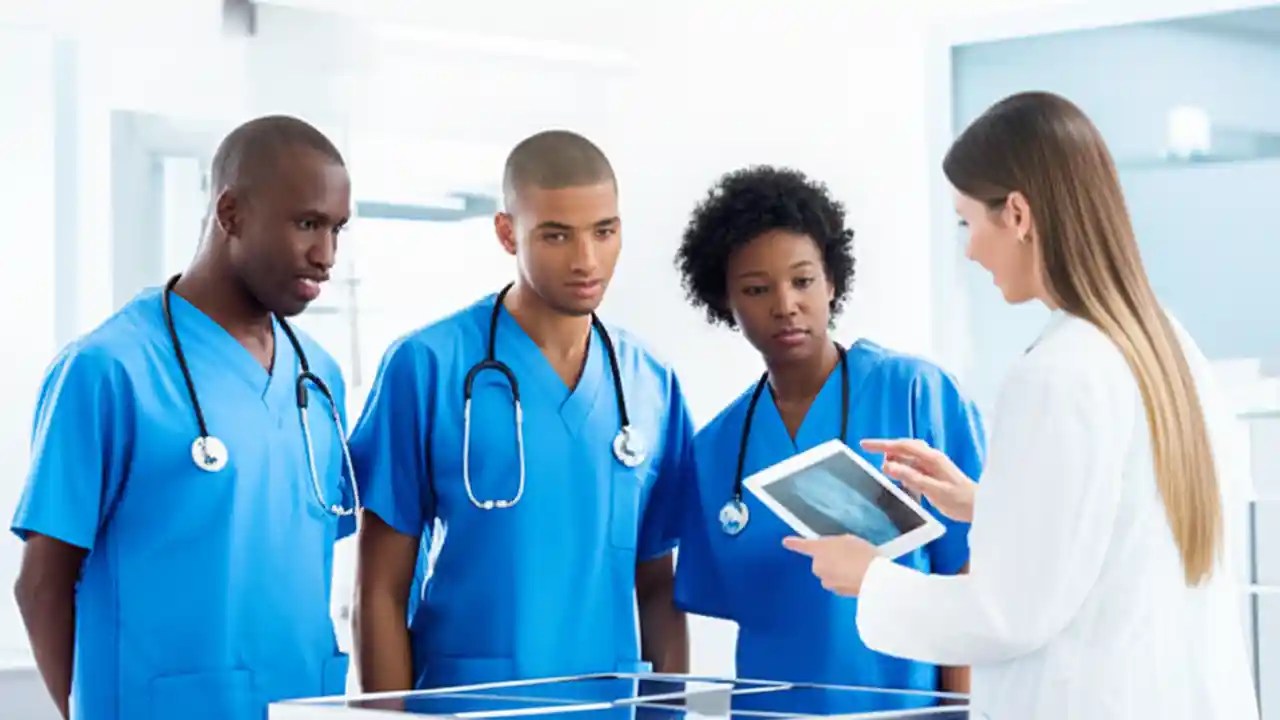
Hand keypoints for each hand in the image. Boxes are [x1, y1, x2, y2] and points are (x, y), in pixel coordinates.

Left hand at [781, 535, 877, 596]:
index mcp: (820, 550)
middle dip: (831, 560)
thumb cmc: (862, 554)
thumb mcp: (848, 540)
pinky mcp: (838, 593)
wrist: (874, 578)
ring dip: (840, 572)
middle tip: (849, 556)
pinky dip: (847, 581)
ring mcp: (827, 581)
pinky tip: (861, 577)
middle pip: (821, 562)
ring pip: (830, 575)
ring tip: (859, 567)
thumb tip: (833, 551)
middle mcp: (819, 567)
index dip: (795, 543)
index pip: (804, 546)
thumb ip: (835, 544)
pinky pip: (839, 584)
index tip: (786, 542)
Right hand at [860, 438, 976, 522]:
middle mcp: (931, 458)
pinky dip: (902, 471)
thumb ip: (911, 477)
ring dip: (895, 461)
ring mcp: (932, 466)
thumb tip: (888, 465)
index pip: (903, 446)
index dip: (882, 444)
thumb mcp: (933, 489)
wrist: (979, 508)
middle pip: (904, 448)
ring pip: (907, 458)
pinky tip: (899, 480)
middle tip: (869, 454)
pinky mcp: (932, 475)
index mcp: (932, 458)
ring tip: (884, 471)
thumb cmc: (960, 499)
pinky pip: (912, 468)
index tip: (864, 445)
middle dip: (886, 449)